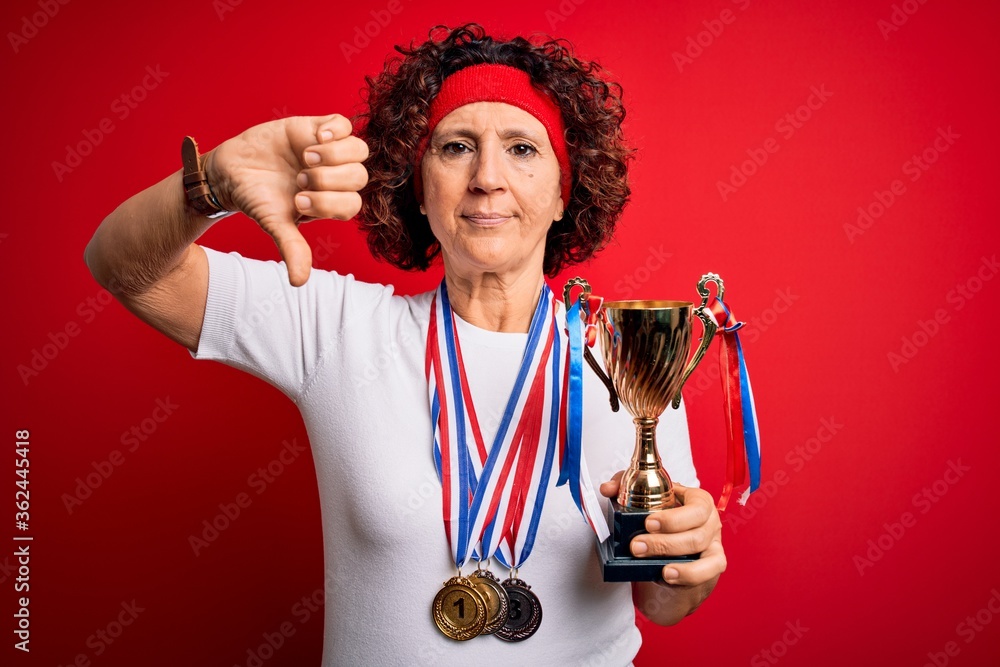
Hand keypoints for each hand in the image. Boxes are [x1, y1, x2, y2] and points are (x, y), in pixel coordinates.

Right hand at [206, 114, 368, 285]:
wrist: (232, 171)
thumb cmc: (257, 199)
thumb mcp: (274, 223)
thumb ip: (292, 247)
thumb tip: (298, 282)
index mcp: (331, 202)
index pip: (353, 204)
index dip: (330, 202)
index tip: (299, 202)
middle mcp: (336, 177)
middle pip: (360, 177)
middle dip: (330, 179)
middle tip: (299, 180)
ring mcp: (329, 152)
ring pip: (359, 150)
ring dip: (335, 155)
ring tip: (306, 157)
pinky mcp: (317, 128)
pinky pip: (344, 124)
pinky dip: (334, 131)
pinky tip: (314, 137)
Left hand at [600, 472, 725, 586]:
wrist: (669, 555)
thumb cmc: (661, 523)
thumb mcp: (644, 502)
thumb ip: (625, 488)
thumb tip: (607, 488)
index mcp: (698, 501)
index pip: (695, 506)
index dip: (672, 518)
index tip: (648, 523)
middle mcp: (709, 522)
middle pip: (695, 533)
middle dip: (663, 542)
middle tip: (637, 546)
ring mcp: (713, 545)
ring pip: (699, 551)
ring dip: (670, 557)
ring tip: (647, 561)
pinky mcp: (712, 566)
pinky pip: (706, 572)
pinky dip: (687, 574)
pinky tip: (667, 574)